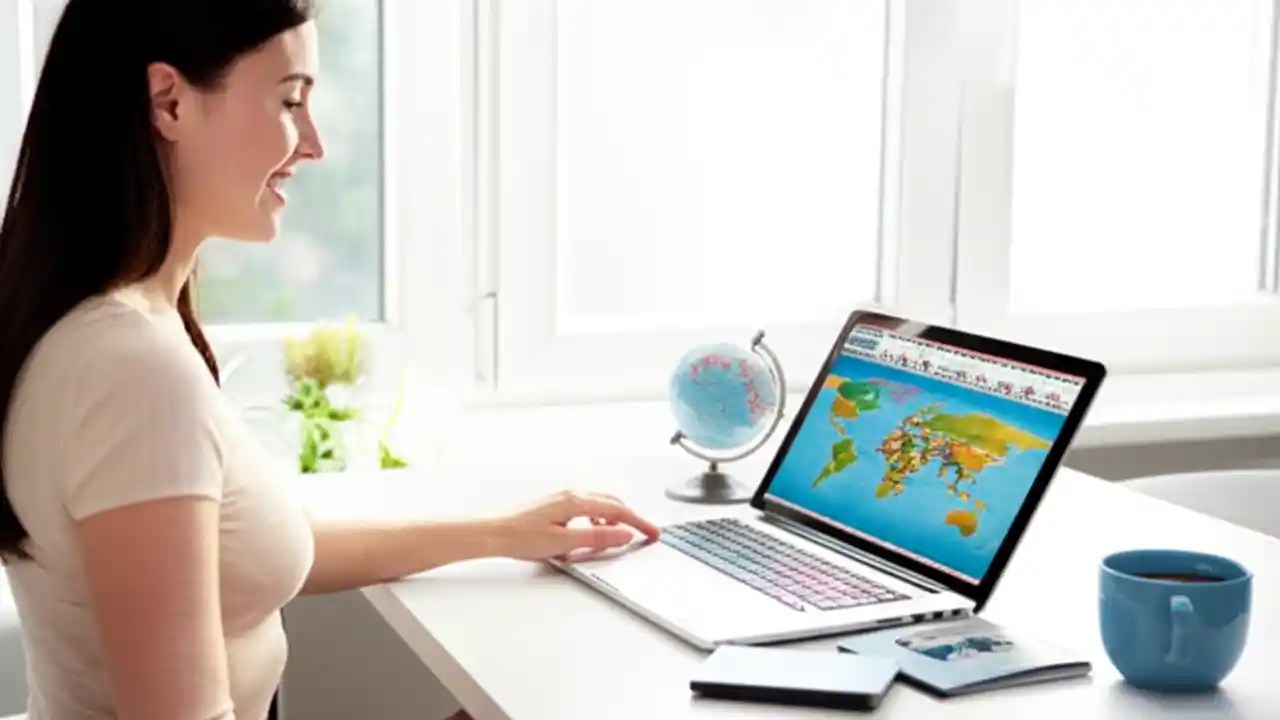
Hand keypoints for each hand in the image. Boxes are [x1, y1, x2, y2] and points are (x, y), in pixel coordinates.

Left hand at [494, 490, 661, 560]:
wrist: (492, 531)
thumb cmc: (519, 536)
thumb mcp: (564, 542)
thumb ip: (597, 538)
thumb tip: (623, 534)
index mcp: (576, 501)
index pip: (617, 511)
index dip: (638, 522)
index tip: (653, 532)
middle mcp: (571, 495)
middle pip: (611, 502)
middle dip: (630, 517)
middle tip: (644, 532)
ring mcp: (562, 499)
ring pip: (598, 505)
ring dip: (613, 519)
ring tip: (619, 537)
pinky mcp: (555, 506)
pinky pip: (585, 508)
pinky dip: (597, 519)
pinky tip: (592, 532)